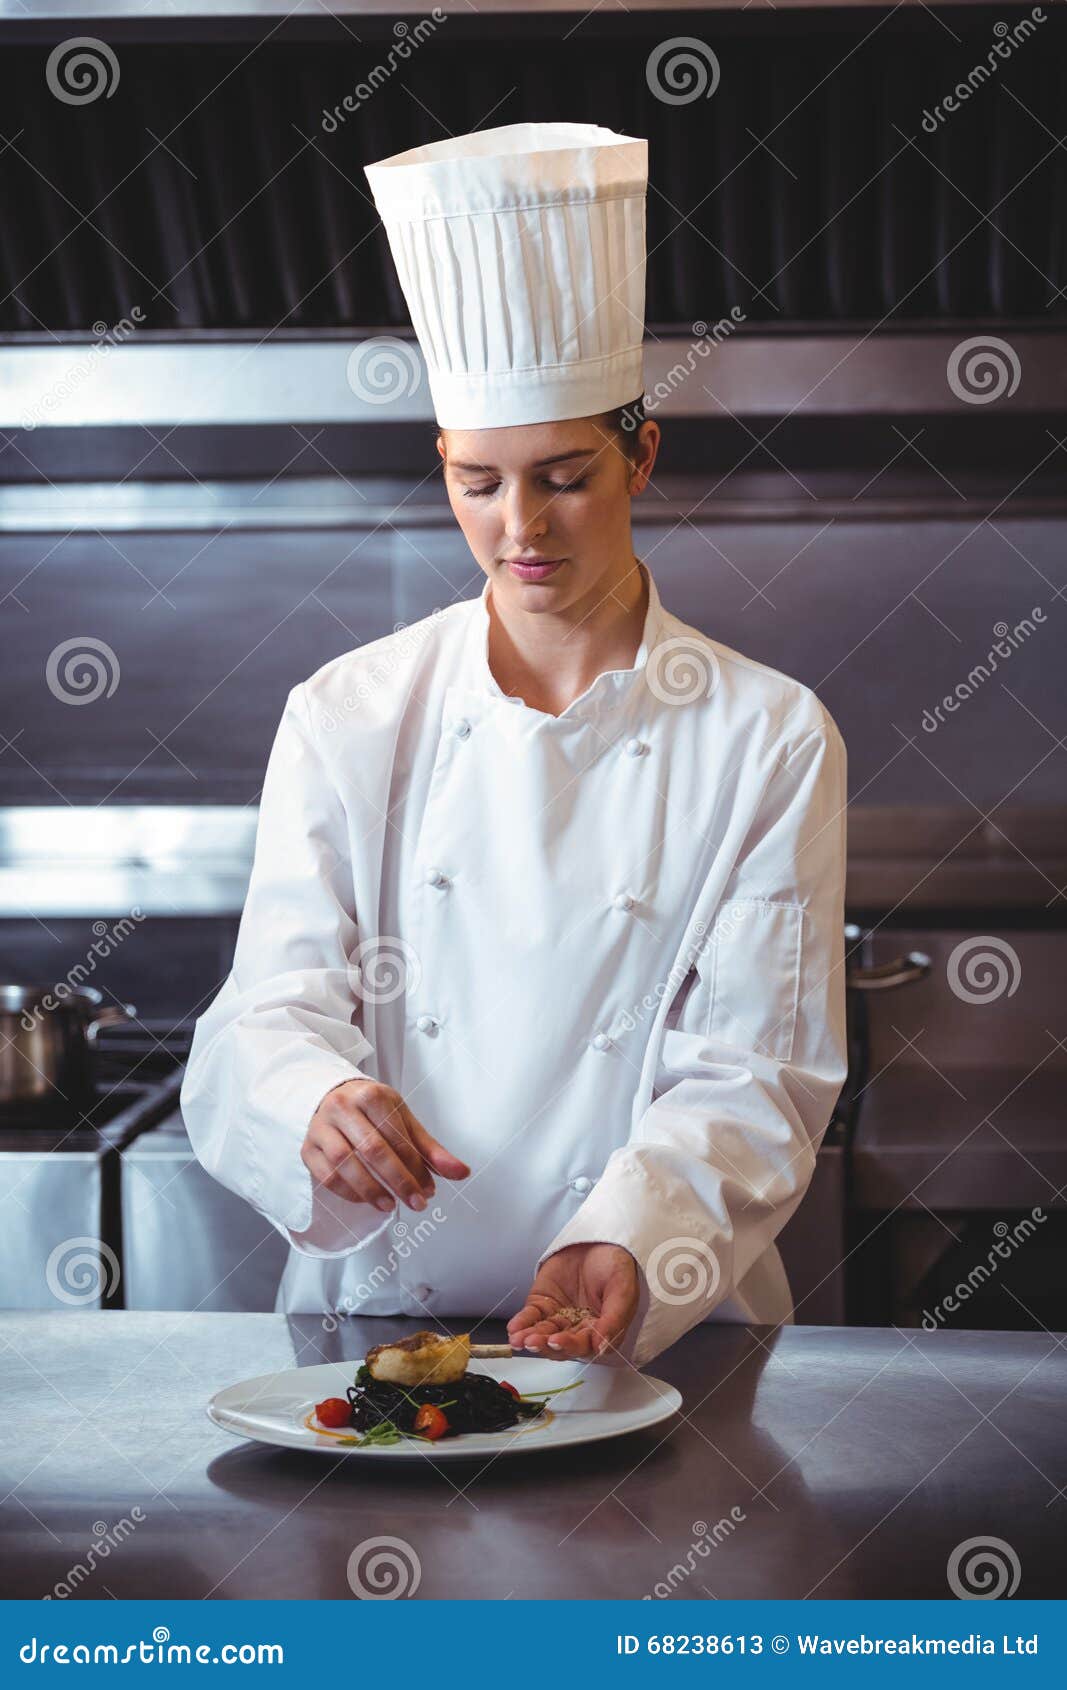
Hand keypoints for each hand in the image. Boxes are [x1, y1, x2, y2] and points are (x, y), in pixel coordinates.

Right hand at [301, 1079, 468, 1213]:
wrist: (331, 1097)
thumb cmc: (373, 1112)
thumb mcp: (403, 1121)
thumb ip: (430, 1149)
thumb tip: (461, 1173)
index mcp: (372, 1096)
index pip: (398, 1137)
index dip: (416, 1167)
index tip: (429, 1190)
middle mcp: (343, 1107)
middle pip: (373, 1149)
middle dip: (398, 1180)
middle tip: (416, 1203)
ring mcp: (321, 1126)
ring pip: (345, 1163)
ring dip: (370, 1189)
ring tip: (389, 1206)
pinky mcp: (308, 1147)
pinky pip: (326, 1174)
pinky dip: (347, 1192)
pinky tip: (365, 1200)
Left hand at [507, 1243, 638, 1360]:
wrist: (599, 1240)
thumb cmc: (615, 1266)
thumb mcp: (622, 1290)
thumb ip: (614, 1320)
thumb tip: (602, 1348)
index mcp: (600, 1331)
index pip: (584, 1346)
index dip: (571, 1345)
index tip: (558, 1341)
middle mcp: (578, 1329)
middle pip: (561, 1344)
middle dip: (546, 1345)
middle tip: (535, 1342)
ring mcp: (559, 1317)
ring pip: (543, 1334)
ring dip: (531, 1339)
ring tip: (519, 1339)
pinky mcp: (542, 1304)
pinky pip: (530, 1317)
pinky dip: (521, 1323)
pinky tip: (514, 1329)